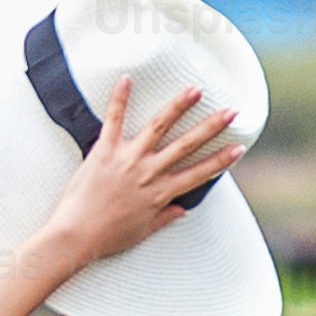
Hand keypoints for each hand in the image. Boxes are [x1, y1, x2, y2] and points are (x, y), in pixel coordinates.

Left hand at [32, 72, 240, 272]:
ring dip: (179, 106)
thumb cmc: (107, 237)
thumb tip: (183, 210)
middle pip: (187, 145)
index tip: (239, 147)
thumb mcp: (142, 231)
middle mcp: (149, 173)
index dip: (221, 161)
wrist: (76, 235)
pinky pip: (114, 119)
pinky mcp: (104, 150)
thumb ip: (164, 218)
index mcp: (160, 193)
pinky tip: (127, 78)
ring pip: (159, 126)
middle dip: (211, 127)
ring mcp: (128, 158)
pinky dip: (120, 98)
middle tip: (230, 111)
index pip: (199, 174)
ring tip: (195, 89)